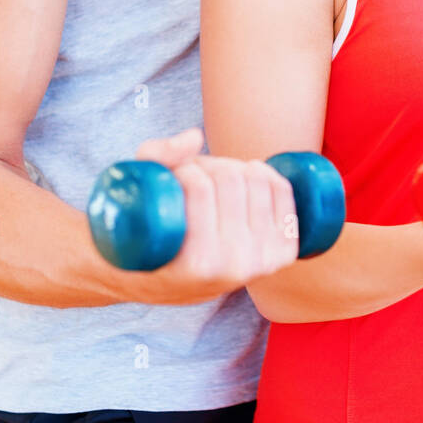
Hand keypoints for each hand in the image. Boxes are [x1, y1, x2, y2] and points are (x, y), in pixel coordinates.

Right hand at [132, 126, 299, 298]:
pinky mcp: (280, 254)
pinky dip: (269, 176)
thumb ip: (156, 157)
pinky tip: (252, 175)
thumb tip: (195, 137)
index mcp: (198, 263)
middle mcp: (235, 266)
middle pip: (232, 179)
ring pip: (258, 181)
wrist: (168, 285)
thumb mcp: (137, 201)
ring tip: (215, 180)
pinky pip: (284, 196)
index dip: (187, 169)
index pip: (202, 188)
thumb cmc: (146, 238)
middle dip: (209, 166)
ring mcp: (262, 261)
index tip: (176, 175)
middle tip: (194, 176)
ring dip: (235, 168)